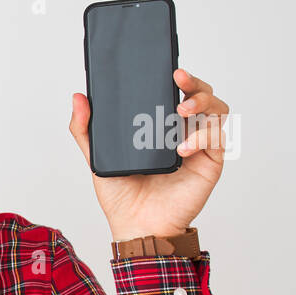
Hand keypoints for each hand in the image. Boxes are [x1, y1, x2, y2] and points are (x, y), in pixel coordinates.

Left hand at [68, 68, 230, 239]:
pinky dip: (201, 136)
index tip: (169, 67)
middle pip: (201, 95)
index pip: (174, 93)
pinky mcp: (209, 163)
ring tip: (182, 109)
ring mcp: (199, 146)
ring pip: (217, 110)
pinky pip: (216, 138)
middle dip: (195, 82)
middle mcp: (183, 132)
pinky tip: (181, 146)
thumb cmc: (121, 197)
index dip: (178, 77)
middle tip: (178, 78)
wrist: (136, 227)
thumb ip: (86, 130)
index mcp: (160, 126)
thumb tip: (78, 97)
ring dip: (203, 102)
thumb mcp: (96, 158)